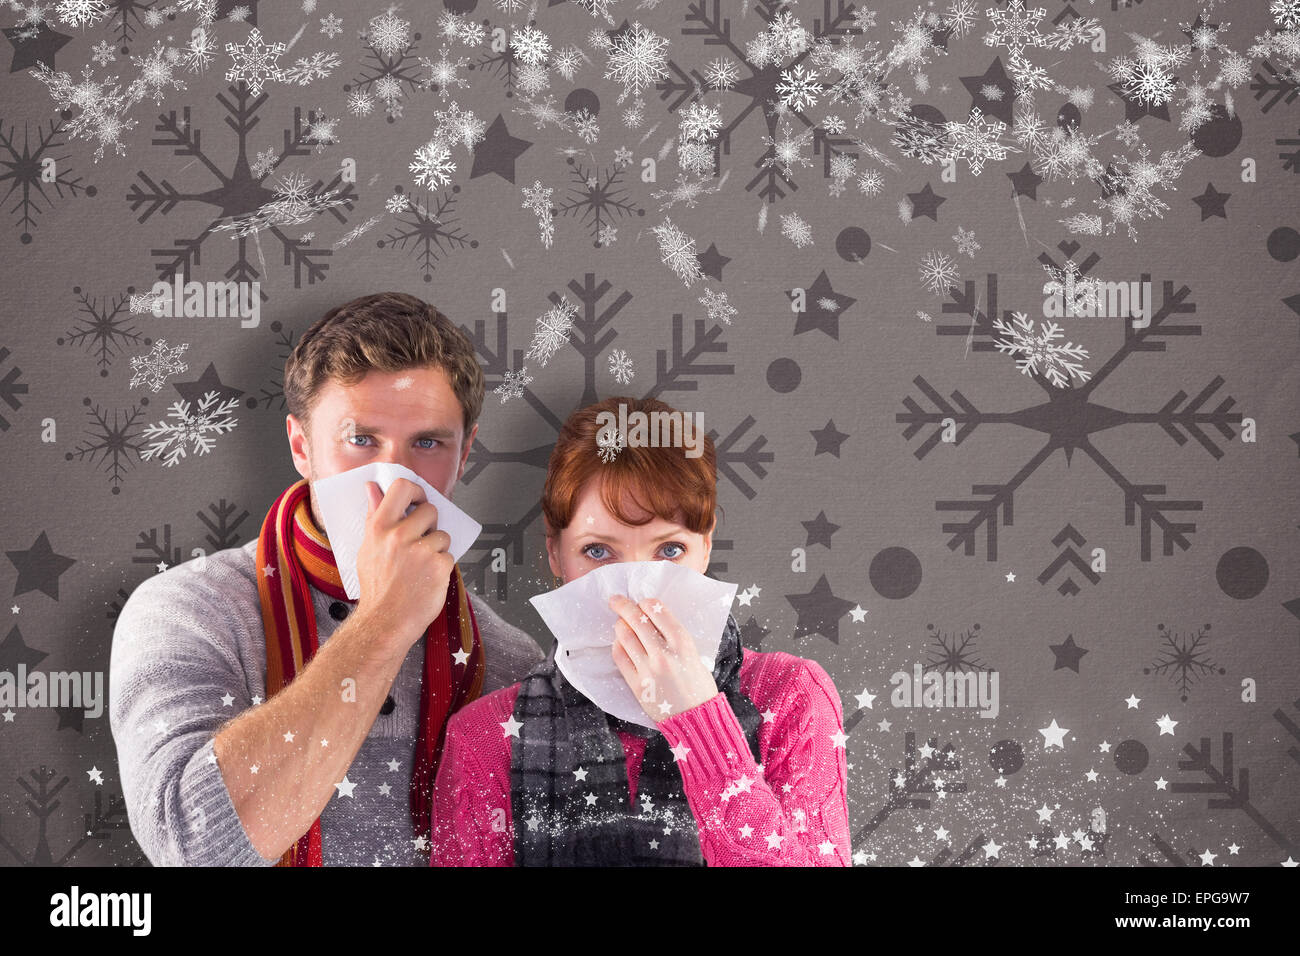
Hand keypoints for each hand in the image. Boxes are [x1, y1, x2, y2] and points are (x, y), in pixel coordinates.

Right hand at [354, 478, 453, 647]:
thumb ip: (374, 516)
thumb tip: (372, 488)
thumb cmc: (377, 588)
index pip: (402, 487)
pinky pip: (449, 555)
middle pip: (431, 510)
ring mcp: (421, 550)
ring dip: (438, 549)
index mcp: (380, 527)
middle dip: (430, 525)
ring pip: (443, 535)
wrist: (385, 622)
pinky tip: (428, 579)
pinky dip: (443, 567)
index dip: (416, 490)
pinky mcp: (439, 565)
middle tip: (420, 544)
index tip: (418, 501)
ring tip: (421, 567)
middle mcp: (399, 535)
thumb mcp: (368, 548)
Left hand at [609, 593, 717, 723]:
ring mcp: (648, 669)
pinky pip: (619, 657)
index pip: (656, 610)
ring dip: (620, 625)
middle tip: (615, 600)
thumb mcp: (694, 654)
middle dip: (623, 605)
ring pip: (624, 636)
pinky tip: (621, 644)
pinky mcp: (636, 684)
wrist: (696, 718)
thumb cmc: (699, 686)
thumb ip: (674, 637)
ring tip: (621, 624)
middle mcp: (663, 653)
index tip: (641, 602)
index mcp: (682, 642)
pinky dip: (618, 646)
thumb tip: (652, 621)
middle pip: (636, 619)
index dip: (645, 603)